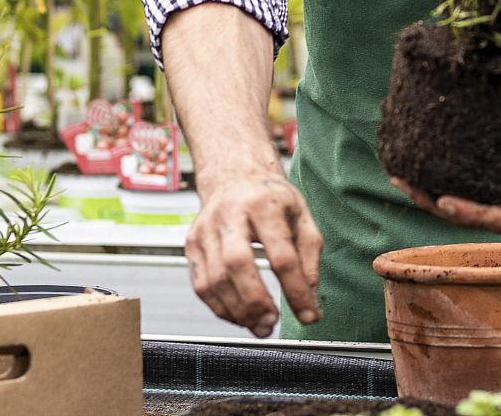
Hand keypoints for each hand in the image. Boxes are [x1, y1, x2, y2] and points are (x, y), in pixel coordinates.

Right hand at [184, 169, 323, 336]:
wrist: (235, 175)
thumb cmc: (271, 198)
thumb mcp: (302, 218)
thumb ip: (309, 259)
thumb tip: (308, 302)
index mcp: (264, 204)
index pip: (281, 255)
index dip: (295, 290)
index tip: (308, 314)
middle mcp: (230, 214)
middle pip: (238, 265)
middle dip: (256, 302)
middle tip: (272, 323)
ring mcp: (206, 229)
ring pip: (215, 279)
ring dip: (238, 311)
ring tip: (260, 325)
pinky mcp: (191, 243)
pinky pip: (201, 285)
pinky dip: (220, 307)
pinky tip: (239, 315)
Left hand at [390, 78, 500, 235]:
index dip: (474, 215)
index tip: (445, 202)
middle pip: (476, 222)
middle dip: (440, 210)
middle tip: (412, 187)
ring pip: (462, 217)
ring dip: (429, 202)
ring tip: (401, 180)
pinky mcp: (491, 199)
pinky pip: (460, 202)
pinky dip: (433, 192)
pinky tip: (407, 175)